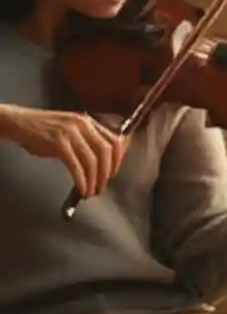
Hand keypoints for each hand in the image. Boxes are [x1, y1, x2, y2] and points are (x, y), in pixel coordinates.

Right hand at [0, 104, 126, 196]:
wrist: (20, 122)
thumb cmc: (45, 129)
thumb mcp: (72, 129)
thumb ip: (89, 140)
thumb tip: (105, 161)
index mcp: (89, 122)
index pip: (115, 140)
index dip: (118, 159)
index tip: (113, 173)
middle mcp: (83, 125)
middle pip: (106, 151)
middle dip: (107, 172)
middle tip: (103, 186)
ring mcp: (70, 134)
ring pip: (91, 160)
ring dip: (94, 180)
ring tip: (92, 191)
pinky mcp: (58, 144)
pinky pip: (76, 166)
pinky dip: (82, 180)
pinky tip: (82, 189)